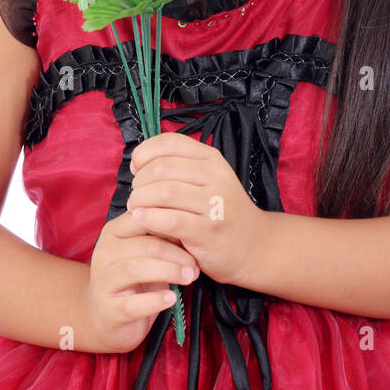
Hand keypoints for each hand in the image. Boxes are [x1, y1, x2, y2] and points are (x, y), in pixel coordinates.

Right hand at [84, 209, 201, 353]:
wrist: (106, 318)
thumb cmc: (132, 280)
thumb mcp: (145, 254)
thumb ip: (160, 238)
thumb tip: (189, 227)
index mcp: (113, 233)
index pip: (142, 218)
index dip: (171, 226)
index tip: (192, 236)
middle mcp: (104, 253)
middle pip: (145, 245)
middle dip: (176, 254)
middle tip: (195, 265)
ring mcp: (104, 281)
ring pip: (136, 269)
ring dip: (168, 272)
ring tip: (189, 278)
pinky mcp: (109, 310)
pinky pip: (133, 303)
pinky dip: (155, 300)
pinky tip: (171, 298)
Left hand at [123, 131, 268, 287]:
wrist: (254, 246)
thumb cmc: (219, 212)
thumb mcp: (205, 181)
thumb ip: (177, 168)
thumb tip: (137, 163)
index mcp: (211, 159)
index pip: (169, 142)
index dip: (144, 153)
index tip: (136, 169)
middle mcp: (216, 176)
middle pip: (162, 167)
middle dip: (139, 181)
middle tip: (135, 195)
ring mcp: (215, 203)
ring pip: (164, 192)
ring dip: (140, 200)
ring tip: (136, 209)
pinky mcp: (210, 230)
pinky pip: (170, 220)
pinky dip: (149, 219)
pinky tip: (140, 220)